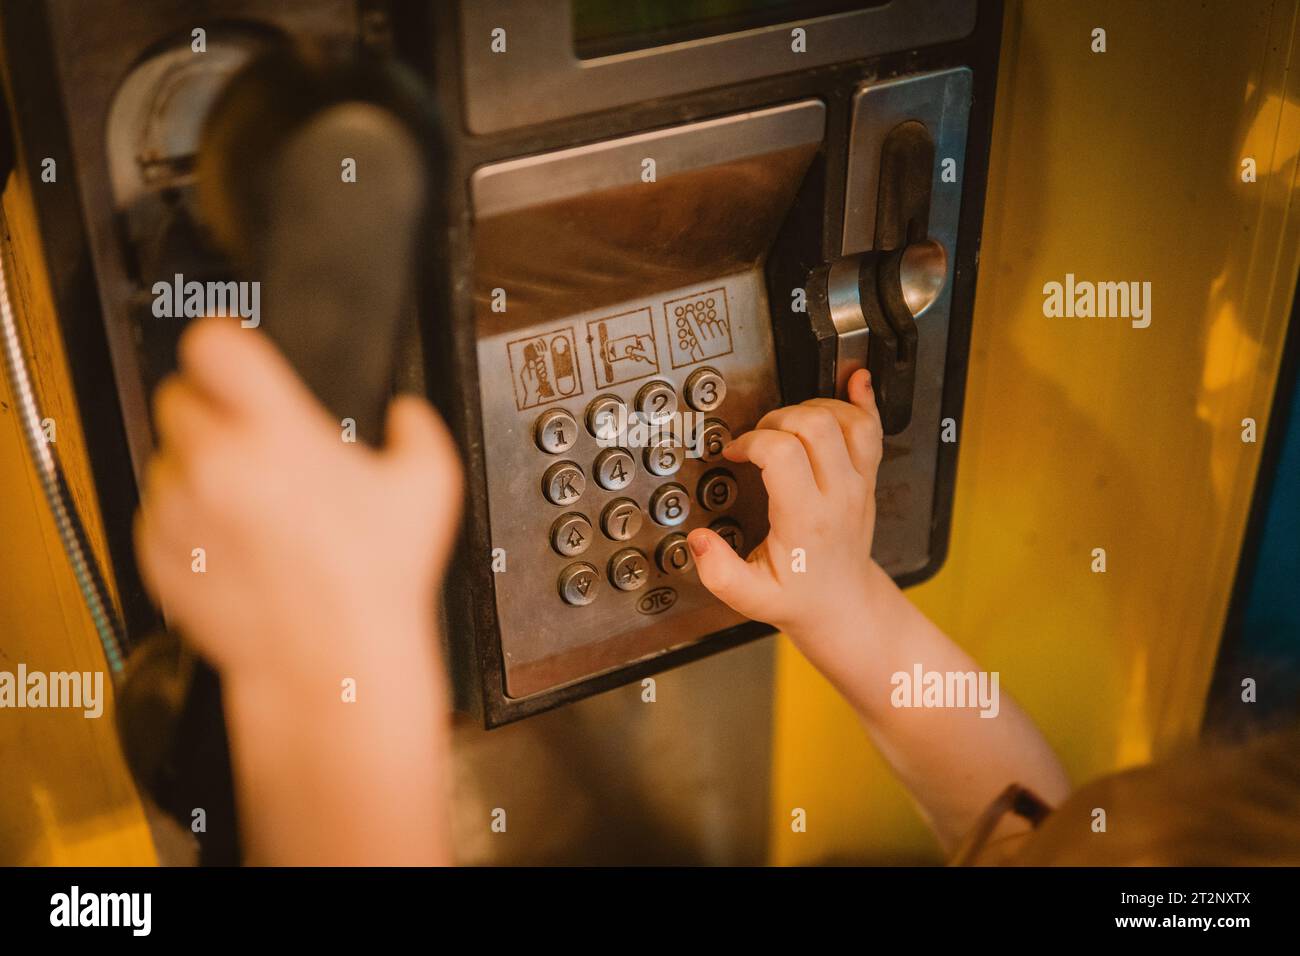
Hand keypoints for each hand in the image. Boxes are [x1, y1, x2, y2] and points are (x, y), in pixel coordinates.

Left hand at [134, 316, 462, 690]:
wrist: (332, 661)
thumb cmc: (375, 580)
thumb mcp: (429, 488)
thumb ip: (419, 429)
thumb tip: (406, 414)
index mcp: (276, 432)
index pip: (211, 343)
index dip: (225, 345)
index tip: (235, 358)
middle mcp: (217, 463)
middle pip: (179, 396)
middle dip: (213, 412)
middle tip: (252, 442)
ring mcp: (181, 511)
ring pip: (165, 458)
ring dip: (196, 469)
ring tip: (249, 504)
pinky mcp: (158, 555)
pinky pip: (156, 515)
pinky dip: (184, 522)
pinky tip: (234, 542)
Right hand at [687, 369, 884, 651]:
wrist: (841, 603)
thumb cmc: (797, 596)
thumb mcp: (749, 596)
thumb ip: (719, 571)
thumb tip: (699, 539)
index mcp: (805, 519)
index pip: (782, 453)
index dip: (751, 442)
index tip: (736, 453)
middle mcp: (837, 495)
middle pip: (816, 424)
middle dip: (777, 418)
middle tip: (758, 436)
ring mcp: (858, 483)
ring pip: (847, 419)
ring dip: (812, 408)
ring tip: (787, 425)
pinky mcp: (868, 476)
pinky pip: (873, 428)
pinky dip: (863, 400)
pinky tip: (854, 382)